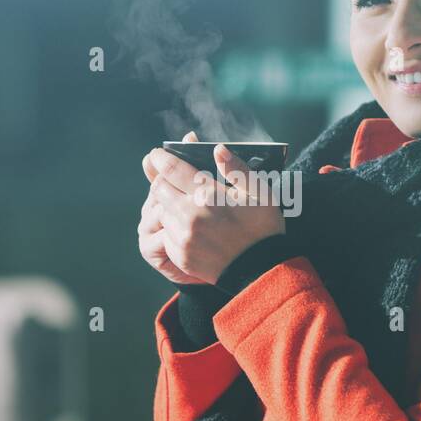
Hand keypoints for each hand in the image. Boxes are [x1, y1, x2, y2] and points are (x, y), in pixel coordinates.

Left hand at [143, 132, 285, 285]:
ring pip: (160, 211)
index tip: (157, 154)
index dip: (160, 158)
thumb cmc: (263, 228)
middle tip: (171, 179)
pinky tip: (188, 227)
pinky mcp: (181, 255)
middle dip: (161, 180)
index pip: (172, 169)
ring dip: (167, 204)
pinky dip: (172, 227)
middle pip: (159, 188)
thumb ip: (237, 168)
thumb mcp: (259, 192)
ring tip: (183, 205)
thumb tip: (218, 150)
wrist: (261, 270)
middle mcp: (190, 214)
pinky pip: (165, 234)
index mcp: (208, 194)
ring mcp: (183, 237)